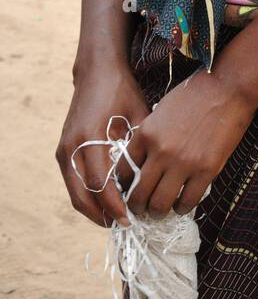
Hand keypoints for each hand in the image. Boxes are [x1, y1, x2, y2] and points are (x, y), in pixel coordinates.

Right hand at [56, 64, 150, 228]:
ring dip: (93, 210)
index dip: (115, 205)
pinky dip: (87, 197)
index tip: (131, 218)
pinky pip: (72, 183)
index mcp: (90, 137)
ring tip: (116, 219)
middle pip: (81, 195)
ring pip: (74, 193)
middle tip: (125, 226)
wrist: (96, 72)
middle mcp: (71, 145)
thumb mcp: (139, 116)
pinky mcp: (63, 150)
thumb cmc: (123, 91)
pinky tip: (107, 202)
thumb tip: (154, 181)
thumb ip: (142, 148)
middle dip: (102, 215)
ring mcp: (63, 149)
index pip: (100, 183)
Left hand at [118, 68, 256, 217]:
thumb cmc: (194, 95)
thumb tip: (143, 163)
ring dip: (158, 212)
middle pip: (138, 193)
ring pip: (160, 203)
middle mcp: (160, 152)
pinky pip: (188, 201)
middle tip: (141, 210)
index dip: (123, 186)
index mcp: (146, 134)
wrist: (227, 88)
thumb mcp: (161, 112)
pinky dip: (182, 208)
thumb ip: (150, 136)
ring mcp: (183, 163)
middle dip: (137, 207)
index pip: (123, 171)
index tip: (128, 191)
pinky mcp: (206, 170)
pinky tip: (182, 205)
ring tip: (160, 211)